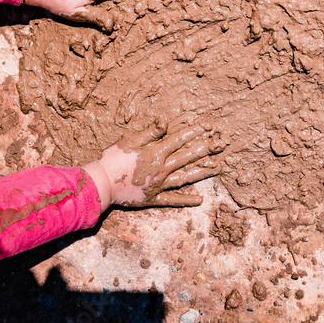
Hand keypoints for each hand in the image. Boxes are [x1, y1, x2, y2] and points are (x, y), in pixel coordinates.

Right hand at [84, 119, 225, 210]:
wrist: (102, 184)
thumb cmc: (114, 159)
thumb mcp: (131, 140)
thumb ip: (150, 132)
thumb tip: (165, 122)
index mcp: (157, 152)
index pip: (180, 139)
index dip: (195, 132)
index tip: (209, 127)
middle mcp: (163, 169)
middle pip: (188, 157)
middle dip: (206, 149)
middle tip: (222, 144)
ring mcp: (160, 185)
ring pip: (186, 177)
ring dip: (203, 172)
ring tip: (218, 167)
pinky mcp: (154, 198)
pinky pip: (174, 200)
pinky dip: (186, 200)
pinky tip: (199, 200)